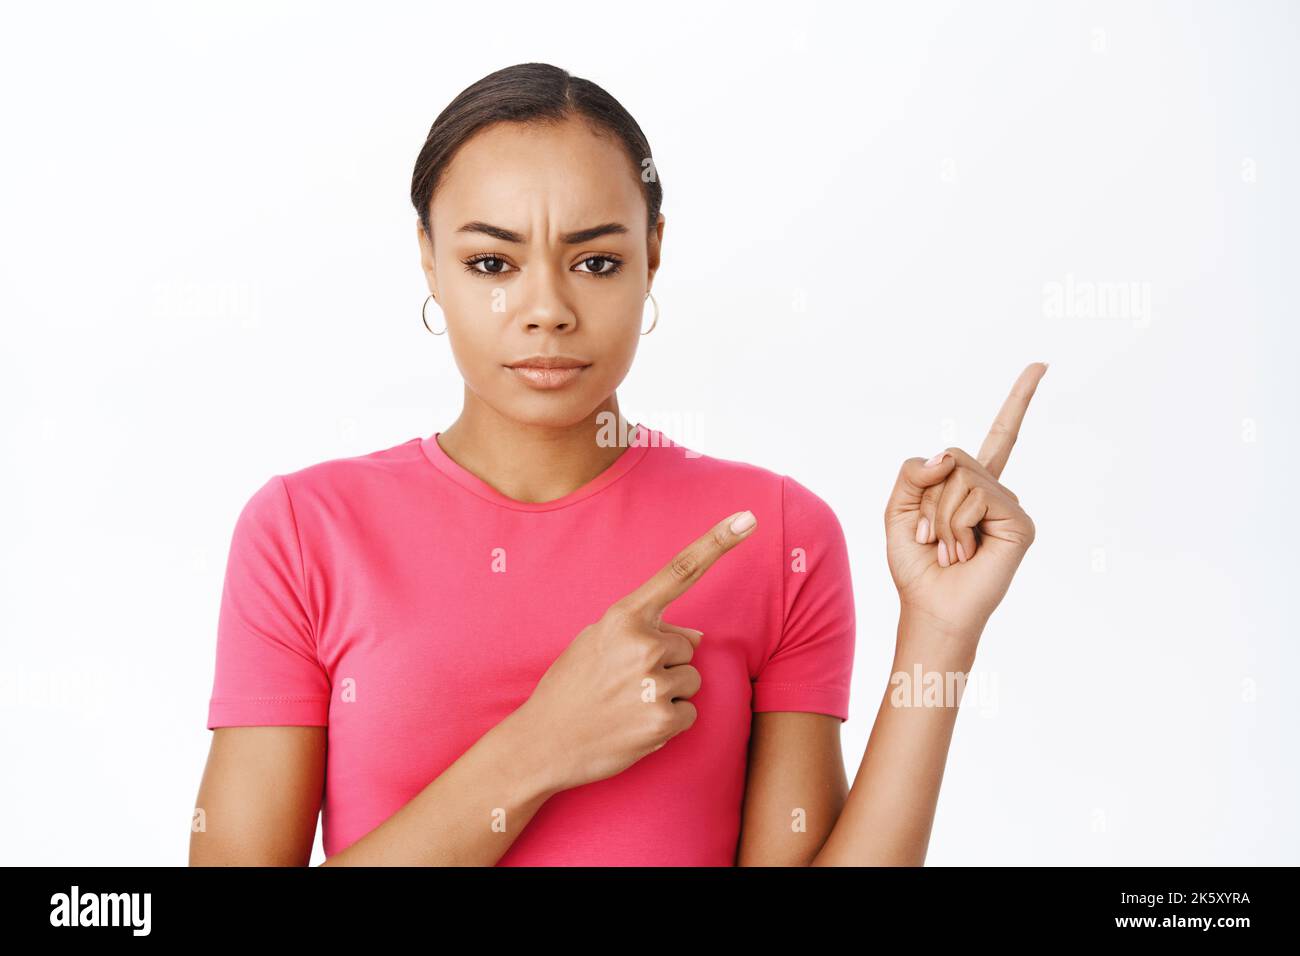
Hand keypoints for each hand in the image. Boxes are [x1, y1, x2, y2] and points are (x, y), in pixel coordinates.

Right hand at [517, 509, 758, 792]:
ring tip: (626, 703)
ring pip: (691, 680)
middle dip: (664, 662)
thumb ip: (646, 629)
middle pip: (686, 646)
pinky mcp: (663, 721)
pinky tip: (634, 725)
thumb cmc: (571, 687)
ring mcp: (654, 683)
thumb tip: (696, 638)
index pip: (680, 571)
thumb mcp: (597, 641)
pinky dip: (668, 722)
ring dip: (668, 692)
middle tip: (622, 681)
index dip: (718, 542)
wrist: (543, 742)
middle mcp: (644, 643)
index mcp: (624, 616)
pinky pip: (689, 713)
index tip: (748, 518)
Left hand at [884, 362, 1045, 641]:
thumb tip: (946, 456)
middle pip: (952, 458)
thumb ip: (913, 472)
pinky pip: (976, 498)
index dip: (1018, 400)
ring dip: (939, 517)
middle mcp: (996, 492)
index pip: (999, 436)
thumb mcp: (898, 509)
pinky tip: (965, 553)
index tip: (1041, 365)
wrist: (930, 607)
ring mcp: (1011, 507)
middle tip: (932, 537)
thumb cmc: (915, 565)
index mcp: (971, 485)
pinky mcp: (1020, 523)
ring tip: (949, 549)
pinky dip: (957, 525)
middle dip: (928, 498)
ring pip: (960, 477)